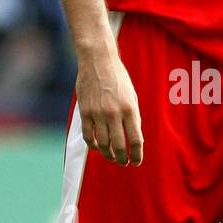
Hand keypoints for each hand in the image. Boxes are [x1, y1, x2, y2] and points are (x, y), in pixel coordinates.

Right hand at [76, 44, 142, 165]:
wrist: (98, 60)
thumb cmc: (118, 78)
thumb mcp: (132, 96)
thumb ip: (132, 117)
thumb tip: (133, 139)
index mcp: (130, 109)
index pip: (136, 140)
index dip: (137, 155)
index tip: (136, 162)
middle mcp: (114, 113)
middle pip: (119, 146)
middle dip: (122, 159)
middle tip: (123, 162)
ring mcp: (98, 113)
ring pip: (103, 144)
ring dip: (108, 155)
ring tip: (112, 158)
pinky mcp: (85, 112)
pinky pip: (88, 135)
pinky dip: (93, 145)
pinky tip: (98, 147)